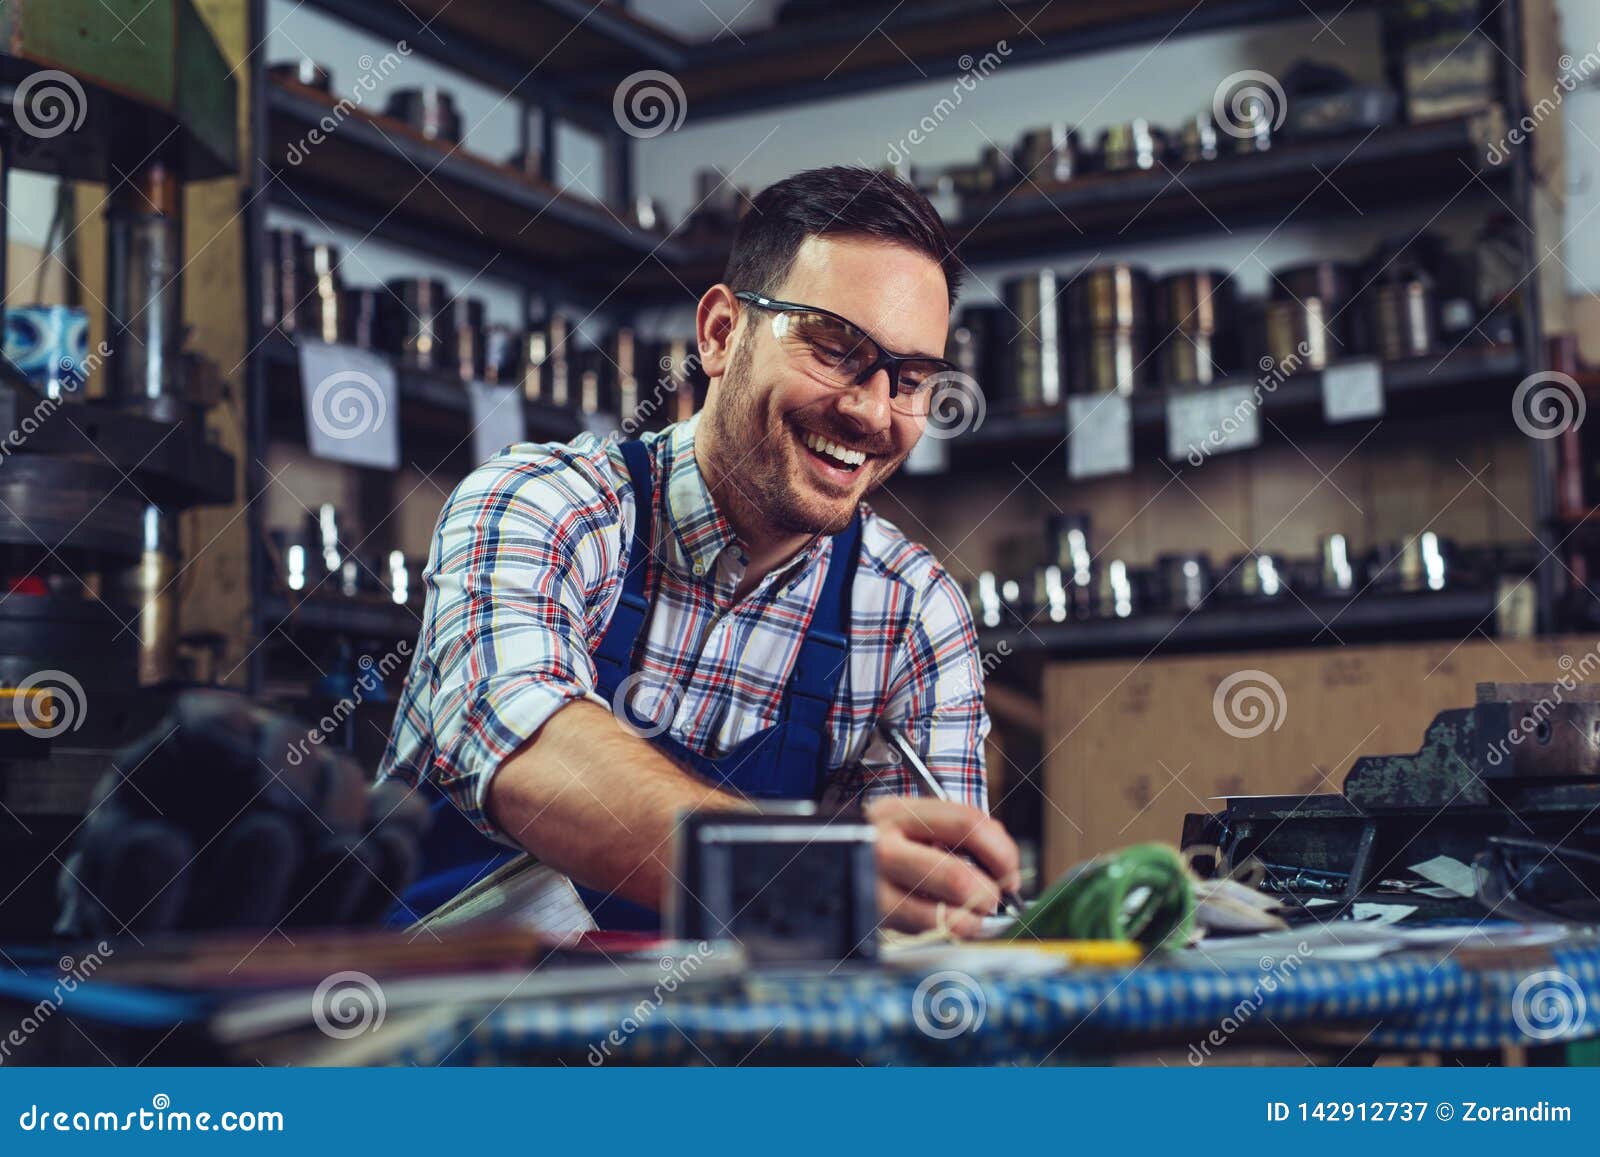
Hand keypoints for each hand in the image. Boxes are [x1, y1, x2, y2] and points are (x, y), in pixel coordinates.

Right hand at [864, 796, 1020, 936]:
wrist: (827, 862)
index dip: (1001, 852)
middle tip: (993, 899)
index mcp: (899, 812)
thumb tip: (1006, 870)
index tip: (1010, 872)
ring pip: (942, 915)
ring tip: (972, 916)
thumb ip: (960, 833)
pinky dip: (947, 930)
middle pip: (957, 876)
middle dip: (989, 894)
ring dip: (971, 921)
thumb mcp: (913, 822)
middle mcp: (882, 847)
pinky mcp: (871, 919)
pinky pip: (924, 932)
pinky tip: (945, 920)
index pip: (967, 823)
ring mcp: (873, 887)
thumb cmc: (888, 844)